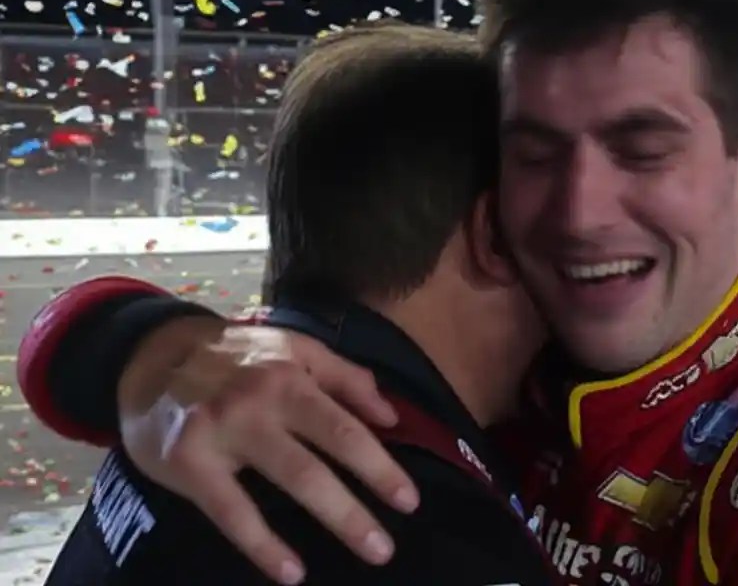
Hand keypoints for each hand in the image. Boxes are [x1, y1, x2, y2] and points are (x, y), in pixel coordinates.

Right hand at [117, 318, 419, 583]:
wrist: (153, 354)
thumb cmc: (238, 358)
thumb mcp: (296, 349)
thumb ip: (347, 378)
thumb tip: (392, 417)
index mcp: (292, 377)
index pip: (346, 427)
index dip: (380, 466)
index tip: (408, 501)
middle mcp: (261, 402)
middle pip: (320, 460)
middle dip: (358, 507)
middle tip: (386, 547)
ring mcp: (223, 431)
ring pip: (289, 479)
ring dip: (333, 518)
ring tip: (365, 551)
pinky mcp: (188, 461)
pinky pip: (231, 511)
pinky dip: (262, 544)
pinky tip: (291, 571)